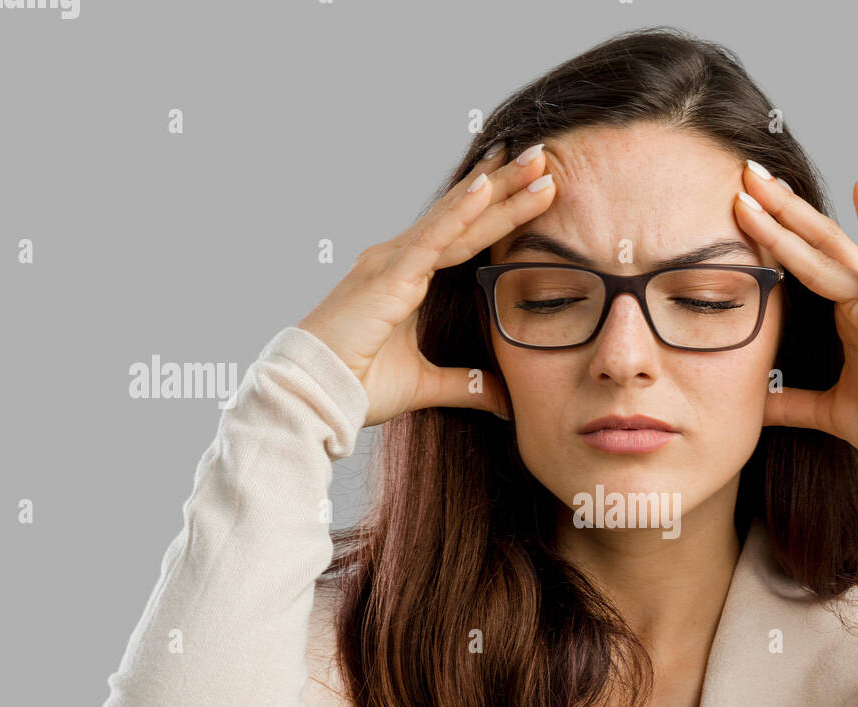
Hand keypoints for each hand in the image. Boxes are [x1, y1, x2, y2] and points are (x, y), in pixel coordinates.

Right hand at [297, 143, 555, 427]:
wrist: (315, 394)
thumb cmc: (357, 385)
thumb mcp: (425, 385)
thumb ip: (466, 386)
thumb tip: (505, 401)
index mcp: (403, 277)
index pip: (459, 234)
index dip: (491, 206)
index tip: (524, 181)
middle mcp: (397, 259)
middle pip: (462, 214)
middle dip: (503, 184)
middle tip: (541, 154)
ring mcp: (391, 263)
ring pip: (456, 219)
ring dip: (497, 189)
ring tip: (535, 161)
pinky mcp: (388, 277)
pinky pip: (432, 240)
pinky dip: (460, 213)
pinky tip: (486, 187)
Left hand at [735, 169, 857, 465]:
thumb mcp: (828, 411)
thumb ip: (791, 404)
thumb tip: (754, 407)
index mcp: (853, 316)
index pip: (806, 266)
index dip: (776, 238)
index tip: (742, 211)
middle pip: (815, 245)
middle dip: (778, 211)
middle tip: (744, 176)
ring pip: (833, 249)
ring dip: (795, 215)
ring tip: (762, 183)